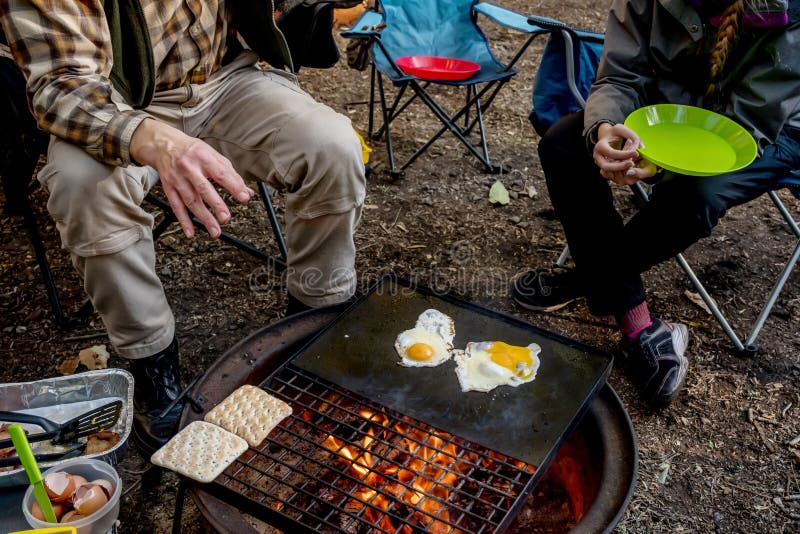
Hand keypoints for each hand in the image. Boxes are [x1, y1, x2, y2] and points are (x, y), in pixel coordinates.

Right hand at [130, 118, 253, 237]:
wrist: (163, 144)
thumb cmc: (193, 151)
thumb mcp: (213, 155)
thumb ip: (230, 173)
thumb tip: (248, 192)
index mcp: (203, 157)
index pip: (220, 173)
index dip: (233, 186)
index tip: (244, 198)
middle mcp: (188, 167)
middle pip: (203, 188)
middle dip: (216, 204)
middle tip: (226, 218)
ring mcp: (177, 178)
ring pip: (190, 201)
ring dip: (204, 218)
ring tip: (216, 231)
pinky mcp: (168, 187)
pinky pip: (176, 206)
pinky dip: (183, 220)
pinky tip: (191, 232)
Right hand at [593, 123, 657, 184]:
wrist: (606, 136)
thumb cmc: (614, 132)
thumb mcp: (622, 129)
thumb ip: (632, 137)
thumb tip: (641, 148)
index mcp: (600, 146)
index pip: (612, 153)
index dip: (624, 154)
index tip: (636, 153)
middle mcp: (597, 157)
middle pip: (606, 166)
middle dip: (620, 166)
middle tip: (632, 164)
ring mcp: (600, 164)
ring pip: (608, 173)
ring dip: (620, 172)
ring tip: (632, 166)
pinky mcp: (604, 168)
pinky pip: (610, 175)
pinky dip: (619, 174)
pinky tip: (628, 170)